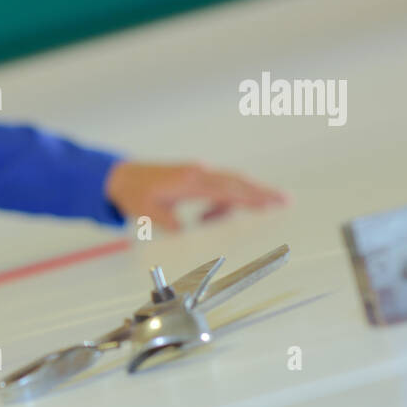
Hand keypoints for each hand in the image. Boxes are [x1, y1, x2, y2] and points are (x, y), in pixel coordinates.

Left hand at [103, 160, 287, 232]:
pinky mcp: (195, 177)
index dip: (253, 196)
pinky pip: (217, 189)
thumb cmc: (135, 194)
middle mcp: (198, 173)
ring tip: (246, 215)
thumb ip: (172, 223)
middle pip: (237, 182)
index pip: (228, 189)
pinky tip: (208, 219)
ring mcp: (198, 173)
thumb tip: (191, 234)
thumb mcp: (149, 213)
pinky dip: (221, 204)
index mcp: (191, 180)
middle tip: (286, 201)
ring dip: (239, 201)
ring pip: (229, 185)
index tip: (274, 201)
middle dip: (262, 193)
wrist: (121, 177)